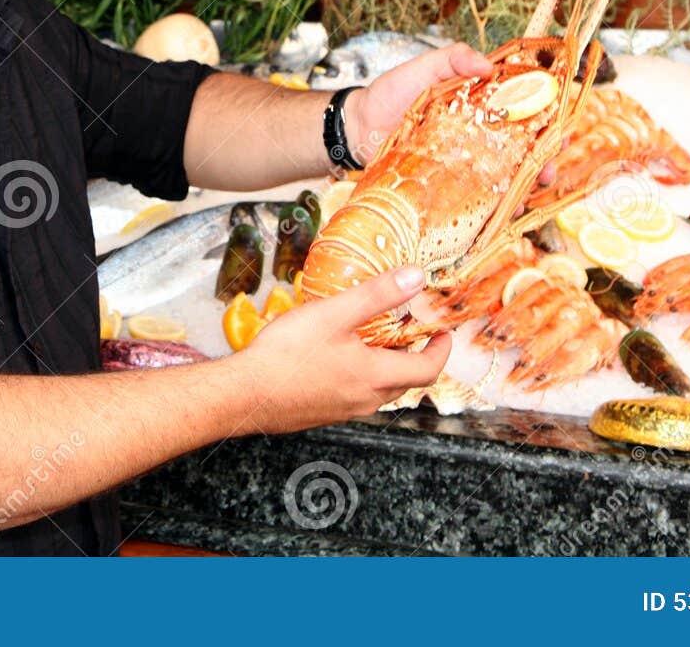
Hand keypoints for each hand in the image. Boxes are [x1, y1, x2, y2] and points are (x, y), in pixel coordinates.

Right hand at [225, 266, 451, 433]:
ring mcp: (343, 410)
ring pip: (379, 389)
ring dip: (385, 365)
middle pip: (405, 381)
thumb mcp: (335, 314)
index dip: (441, 350)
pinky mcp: (323, 413)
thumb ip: (378, 295)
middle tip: (409, 329)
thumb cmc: (287, 355)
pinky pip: (355, 394)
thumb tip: (416, 278)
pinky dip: (361, 375)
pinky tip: (337, 355)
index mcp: (375, 377)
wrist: (245, 395)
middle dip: (413, 355)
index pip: (427, 370)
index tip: (444, 332)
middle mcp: (365, 400)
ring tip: (373, 337)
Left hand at [343, 42, 555, 187]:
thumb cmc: (389, 94)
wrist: (358, 128)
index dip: (546, 111)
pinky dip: (497, 203)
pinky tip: (507, 208)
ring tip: (534, 186)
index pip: (522, 104)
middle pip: (522, 143)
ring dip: (526, 180)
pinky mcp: (451, 182)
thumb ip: (452, 60)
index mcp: (480, 101)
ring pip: (507, 171)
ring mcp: (466, 158)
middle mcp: (478, 131)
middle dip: (544, 153)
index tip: (561, 119)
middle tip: (552, 160)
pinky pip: (480, 195)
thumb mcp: (422, 69)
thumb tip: (487, 64)